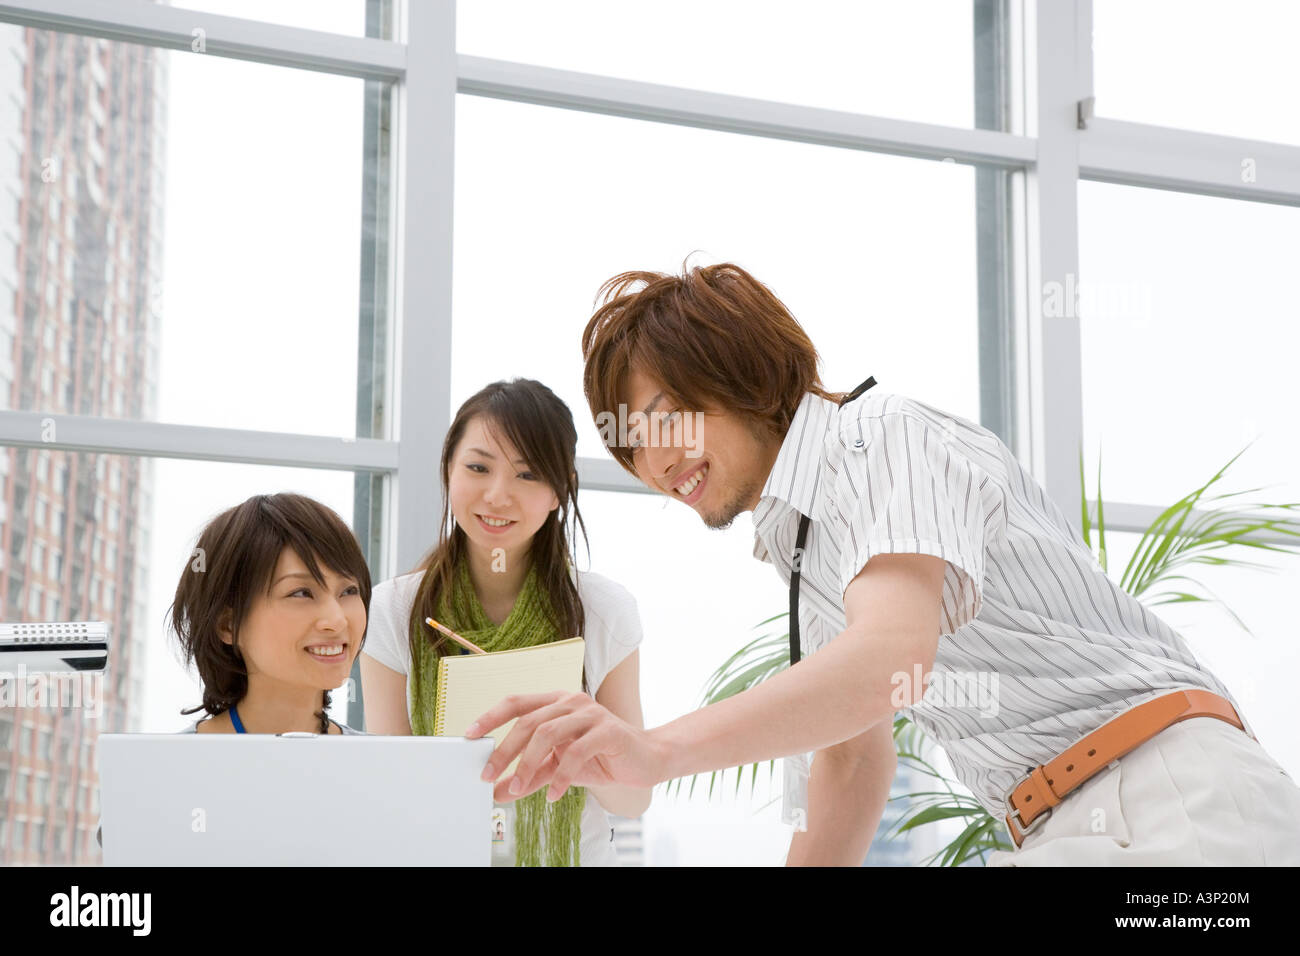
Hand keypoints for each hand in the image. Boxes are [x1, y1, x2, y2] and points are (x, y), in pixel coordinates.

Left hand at [466, 691, 667, 802]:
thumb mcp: (558, 768)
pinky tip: (552, 794)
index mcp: (557, 702)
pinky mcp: (608, 731)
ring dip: (528, 764)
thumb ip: (529, 776)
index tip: (469, 735)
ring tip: (517, 788)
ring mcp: (591, 713)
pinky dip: (560, 776)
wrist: (644, 761)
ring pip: (549, 733)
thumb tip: (497, 791)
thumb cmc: (600, 758)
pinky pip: (576, 752)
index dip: (491, 716)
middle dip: (504, 751)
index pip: (517, 702)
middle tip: (487, 775)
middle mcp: (572, 701)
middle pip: (528, 721)